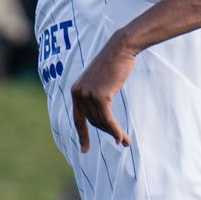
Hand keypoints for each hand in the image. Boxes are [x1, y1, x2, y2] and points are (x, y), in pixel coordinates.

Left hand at [70, 35, 137, 152]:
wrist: (120, 49)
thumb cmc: (114, 64)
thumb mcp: (100, 82)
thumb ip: (96, 97)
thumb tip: (101, 119)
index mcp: (76, 91)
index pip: (78, 119)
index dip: (82, 136)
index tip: (84, 150)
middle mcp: (78, 94)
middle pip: (93, 122)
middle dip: (107, 132)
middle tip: (121, 140)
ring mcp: (88, 95)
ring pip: (101, 122)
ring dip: (114, 133)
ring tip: (125, 141)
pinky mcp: (100, 96)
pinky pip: (108, 119)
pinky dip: (115, 130)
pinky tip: (122, 138)